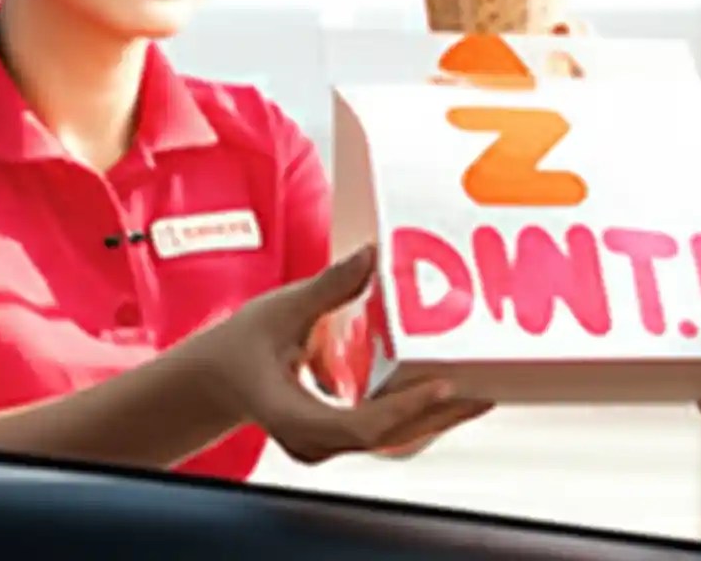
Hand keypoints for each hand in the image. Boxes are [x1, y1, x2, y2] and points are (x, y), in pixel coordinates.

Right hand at [186, 246, 490, 464]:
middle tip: (484, 390)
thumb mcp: (278, 310)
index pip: (360, 426)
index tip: (443, 386)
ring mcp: (326, 446)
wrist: (215, 381)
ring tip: (480, 393)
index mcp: (294, 418)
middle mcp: (314, 443)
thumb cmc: (237, 348)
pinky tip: (448, 393)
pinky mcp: (338, 438)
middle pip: (389, 438)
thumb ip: (327, 287)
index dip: (405, 409)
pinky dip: (416, 413)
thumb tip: (370, 255)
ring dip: (435, 418)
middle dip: (439, 416)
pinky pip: (385, 431)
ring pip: (392, 440)